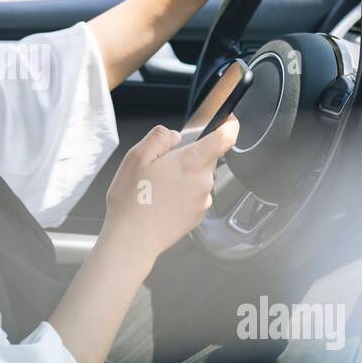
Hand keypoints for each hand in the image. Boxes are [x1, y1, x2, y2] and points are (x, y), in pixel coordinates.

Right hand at [101, 118, 240, 266]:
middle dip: (185, 158)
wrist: (133, 240)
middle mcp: (203, 182)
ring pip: (197, 178)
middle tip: (158, 169)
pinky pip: (193, 196)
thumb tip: (175, 136)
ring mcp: (202, 201)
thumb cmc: (132, 200)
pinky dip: (180, 195)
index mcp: (191, 162)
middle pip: (204, 159)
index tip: (229, 122)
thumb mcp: (136, 157)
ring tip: (155, 189)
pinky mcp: (197, 216)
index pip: (223, 139)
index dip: (229, 127)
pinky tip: (160, 202)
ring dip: (181, 178)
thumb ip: (159, 138)